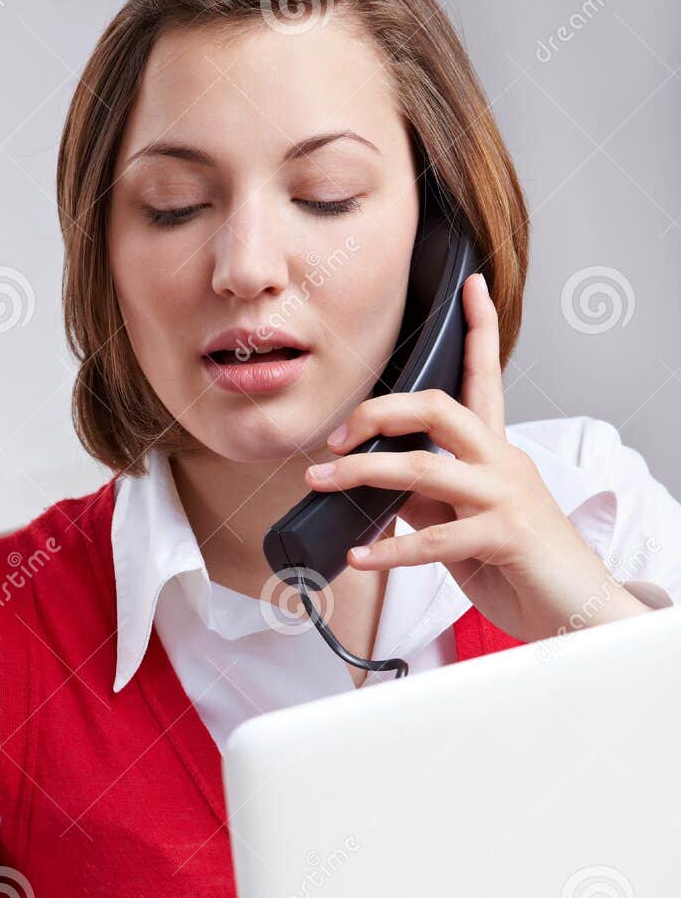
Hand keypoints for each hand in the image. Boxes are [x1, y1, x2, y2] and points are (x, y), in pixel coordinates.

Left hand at [305, 273, 648, 643]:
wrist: (574, 611)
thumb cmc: (520, 568)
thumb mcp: (465, 526)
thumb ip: (428, 501)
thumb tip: (379, 487)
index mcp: (497, 453)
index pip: (486, 379)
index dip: (480, 330)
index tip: (470, 287)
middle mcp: (503, 463)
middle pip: (439, 409)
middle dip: (379, 412)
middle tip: (336, 435)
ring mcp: (505, 497)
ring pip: (422, 470)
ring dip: (362, 474)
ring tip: (322, 482)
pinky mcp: (505, 536)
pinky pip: (434, 538)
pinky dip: (389, 548)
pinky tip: (361, 555)